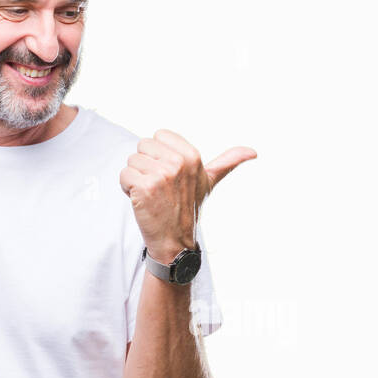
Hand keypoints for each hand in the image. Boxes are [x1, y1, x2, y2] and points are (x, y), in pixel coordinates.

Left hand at [119, 129, 254, 262]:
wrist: (175, 242)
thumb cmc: (189, 209)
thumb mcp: (210, 182)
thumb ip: (228, 162)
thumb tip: (253, 152)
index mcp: (192, 156)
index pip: (158, 135)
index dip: (158, 154)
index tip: (168, 174)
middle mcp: (178, 162)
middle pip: (142, 146)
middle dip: (145, 165)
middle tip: (159, 187)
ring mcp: (161, 175)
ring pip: (131, 161)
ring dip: (135, 178)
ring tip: (151, 195)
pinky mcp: (144, 187)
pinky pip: (124, 176)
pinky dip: (127, 189)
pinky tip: (141, 202)